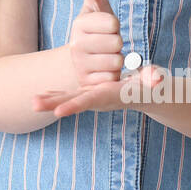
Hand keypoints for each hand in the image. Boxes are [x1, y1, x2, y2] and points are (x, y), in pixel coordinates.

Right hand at [32, 0, 162, 117]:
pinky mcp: (87, 85)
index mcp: (80, 24)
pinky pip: (113, 79)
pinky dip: (114, 78)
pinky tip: (104, 74)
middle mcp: (76, 45)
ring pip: (116, 63)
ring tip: (106, 60)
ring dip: (117, 62)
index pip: (113, 22)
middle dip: (117, 44)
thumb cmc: (95, 30)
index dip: (115, 26)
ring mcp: (81, 66)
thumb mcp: (96, 8)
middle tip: (107, 46)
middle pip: (116, 43)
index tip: (107, 28)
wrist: (81, 62)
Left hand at [32, 65, 163, 116]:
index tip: (57, 112)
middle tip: (33, 105)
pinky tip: (43, 95)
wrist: (152, 95)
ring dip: (52, 100)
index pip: (91, 100)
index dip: (74, 105)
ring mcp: (96, 97)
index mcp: (113, 95)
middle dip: (55, 104)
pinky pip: (73, 95)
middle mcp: (101, 99)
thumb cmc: (155, 86)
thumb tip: (157, 80)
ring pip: (71, 99)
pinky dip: (58, 95)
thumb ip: (156, 78)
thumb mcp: (156, 80)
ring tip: (32, 102)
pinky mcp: (94, 94)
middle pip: (75, 102)